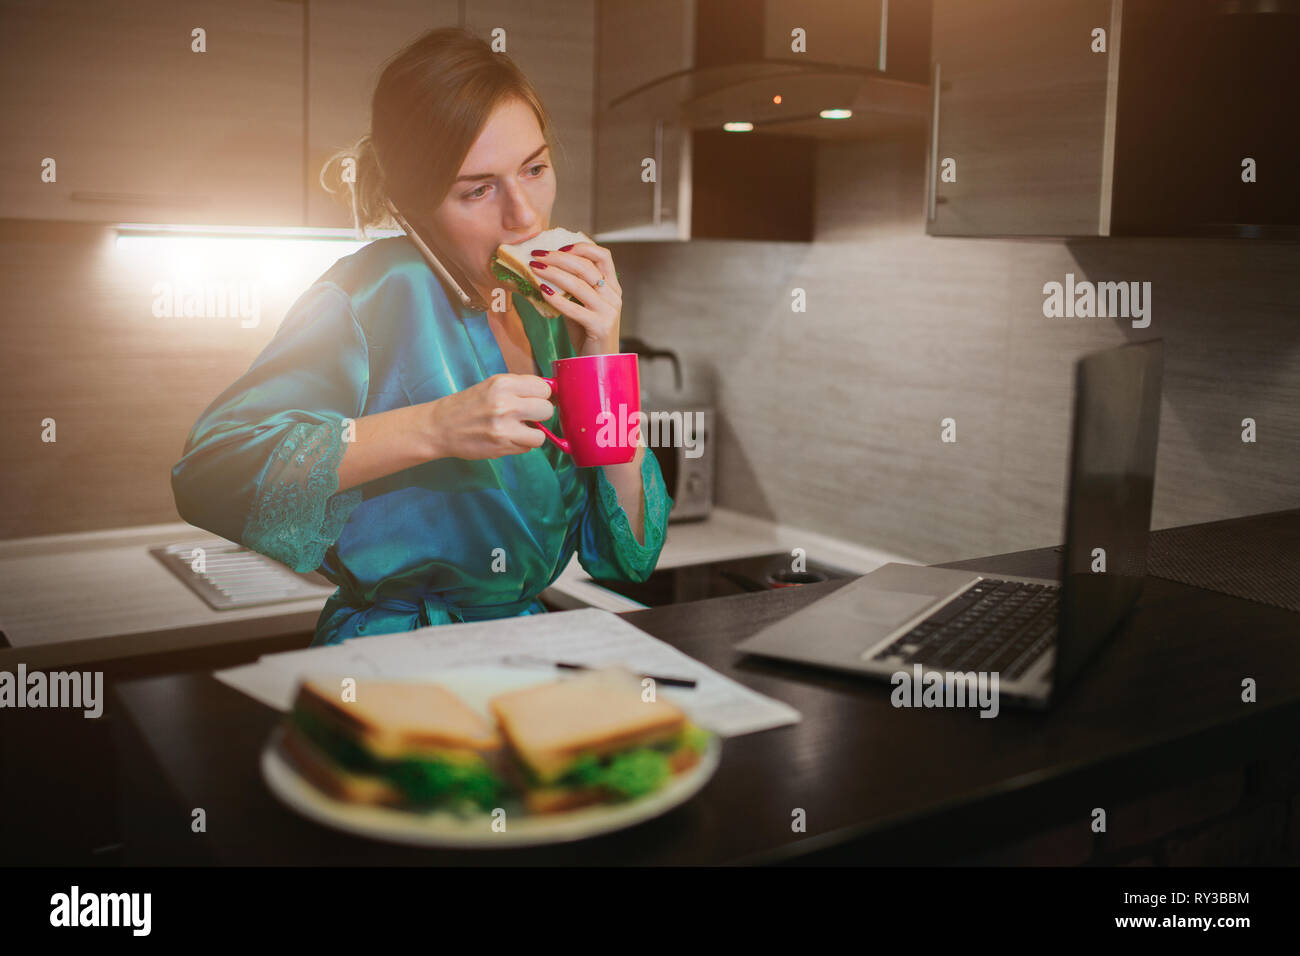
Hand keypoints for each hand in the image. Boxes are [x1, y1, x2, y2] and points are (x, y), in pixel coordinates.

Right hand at [427, 373, 553, 459]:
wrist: (440, 427)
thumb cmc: (467, 405)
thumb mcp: (491, 386)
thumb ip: (519, 388)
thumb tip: (549, 393)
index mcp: (503, 384)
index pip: (544, 388)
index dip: (541, 395)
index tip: (534, 399)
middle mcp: (505, 404)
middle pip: (547, 409)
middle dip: (540, 414)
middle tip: (527, 416)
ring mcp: (504, 427)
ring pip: (541, 434)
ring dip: (533, 434)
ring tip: (518, 430)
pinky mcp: (501, 446)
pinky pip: (527, 447)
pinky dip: (521, 444)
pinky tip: (507, 438)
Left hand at [527, 241, 622, 355]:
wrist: (598, 363)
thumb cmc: (586, 332)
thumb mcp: (580, 305)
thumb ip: (570, 288)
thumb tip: (543, 268)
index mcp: (612, 287)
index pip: (603, 256)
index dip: (581, 247)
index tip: (559, 246)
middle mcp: (614, 296)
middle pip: (587, 267)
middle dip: (559, 258)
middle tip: (537, 254)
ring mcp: (609, 311)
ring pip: (580, 285)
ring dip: (554, 273)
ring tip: (535, 268)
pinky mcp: (600, 326)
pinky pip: (575, 308)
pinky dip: (557, 298)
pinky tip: (542, 291)